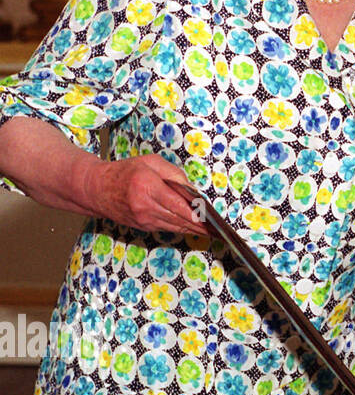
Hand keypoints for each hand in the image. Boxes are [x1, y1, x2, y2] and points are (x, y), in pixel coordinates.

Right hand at [84, 155, 207, 235]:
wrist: (95, 189)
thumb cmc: (124, 172)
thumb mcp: (150, 163)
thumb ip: (174, 174)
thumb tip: (192, 190)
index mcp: (148, 187)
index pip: (178, 205)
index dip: (197, 214)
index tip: (212, 218)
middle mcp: (145, 207)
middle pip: (179, 219)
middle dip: (200, 225)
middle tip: (218, 228)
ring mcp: (143, 220)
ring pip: (175, 226)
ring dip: (194, 230)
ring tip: (212, 231)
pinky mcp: (142, 226)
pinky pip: (167, 228)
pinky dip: (182, 228)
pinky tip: (195, 228)